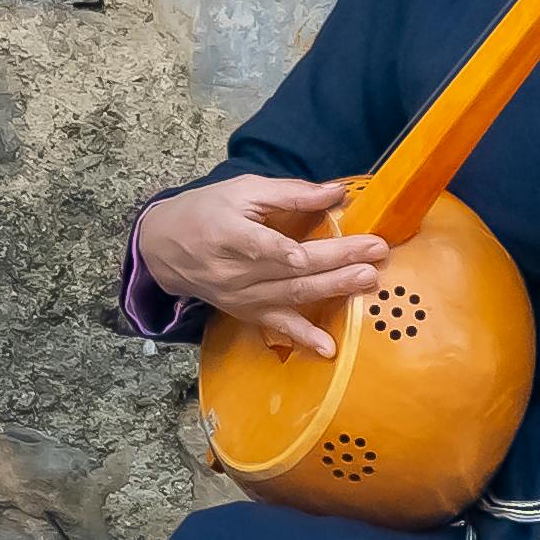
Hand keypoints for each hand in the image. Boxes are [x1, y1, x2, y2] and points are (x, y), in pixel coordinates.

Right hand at [136, 172, 380, 359]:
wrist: (163, 248)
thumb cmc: (204, 211)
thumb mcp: (241, 190)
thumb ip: (289, 193)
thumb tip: (336, 192)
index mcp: (228, 235)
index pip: (262, 246)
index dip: (290, 251)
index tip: (321, 247)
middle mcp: (234, 272)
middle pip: (290, 270)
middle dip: (337, 261)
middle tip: (375, 253)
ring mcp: (241, 296)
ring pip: (292, 295)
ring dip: (333, 289)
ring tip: (368, 280)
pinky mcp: (246, 312)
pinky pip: (278, 326)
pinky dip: (303, 338)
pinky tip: (328, 349)